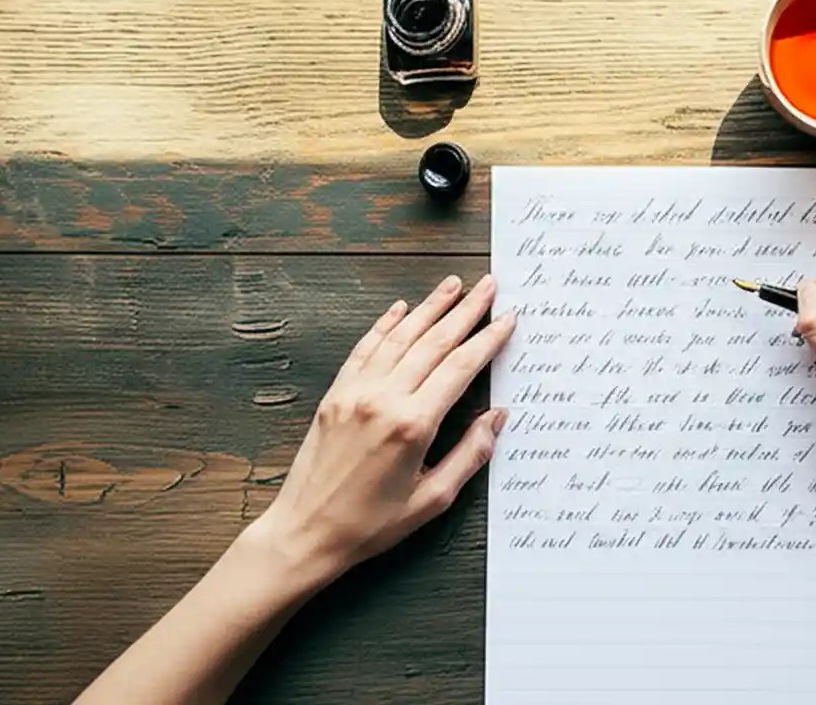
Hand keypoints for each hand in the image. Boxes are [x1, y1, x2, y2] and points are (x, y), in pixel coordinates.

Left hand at [251, 274, 515, 580]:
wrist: (306, 532)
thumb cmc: (372, 524)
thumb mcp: (433, 499)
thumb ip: (470, 454)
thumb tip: (497, 416)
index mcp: (413, 424)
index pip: (460, 368)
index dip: (488, 339)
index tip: (508, 318)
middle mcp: (384, 398)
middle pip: (433, 342)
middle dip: (465, 311)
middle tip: (489, 286)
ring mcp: (356, 392)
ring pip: (400, 337)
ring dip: (429, 308)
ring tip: (453, 284)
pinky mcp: (335, 395)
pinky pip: (365, 349)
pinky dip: (386, 325)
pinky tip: (402, 308)